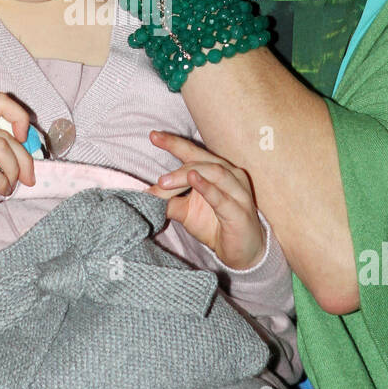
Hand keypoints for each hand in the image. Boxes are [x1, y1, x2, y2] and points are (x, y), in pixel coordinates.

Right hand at [0, 92, 36, 203]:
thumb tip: (7, 154)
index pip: (0, 102)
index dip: (20, 117)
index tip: (24, 138)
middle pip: (7, 133)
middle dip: (25, 157)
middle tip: (30, 175)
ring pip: (0, 149)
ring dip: (15, 170)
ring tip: (13, 184)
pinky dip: (0, 182)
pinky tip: (0, 189)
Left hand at [145, 131, 265, 270]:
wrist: (241, 253)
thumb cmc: (216, 225)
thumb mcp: (186, 212)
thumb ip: (168, 201)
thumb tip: (145, 195)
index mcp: (217, 171)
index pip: (194, 153)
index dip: (174, 143)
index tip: (153, 135)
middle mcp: (230, 175)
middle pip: (202, 158)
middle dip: (178, 153)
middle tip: (156, 165)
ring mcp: (238, 192)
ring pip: (214, 172)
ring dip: (187, 174)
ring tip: (165, 181)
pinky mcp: (240, 212)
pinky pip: (222, 197)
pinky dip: (206, 187)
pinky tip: (193, 180)